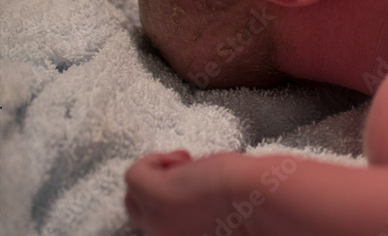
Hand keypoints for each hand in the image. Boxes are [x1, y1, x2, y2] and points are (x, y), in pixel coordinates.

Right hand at [125, 150, 242, 235]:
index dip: (172, 202)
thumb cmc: (252, 201)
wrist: (256, 197)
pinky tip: (181, 158)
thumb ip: (206, 209)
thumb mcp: (221, 211)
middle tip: (186, 174)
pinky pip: (132, 173)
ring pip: (132, 194)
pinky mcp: (152, 194)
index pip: (158, 223)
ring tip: (186, 164)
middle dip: (156, 187)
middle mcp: (162, 234)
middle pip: (137, 210)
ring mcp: (154, 216)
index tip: (194, 191)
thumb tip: (202, 194)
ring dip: (155, 173)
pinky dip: (153, 159)